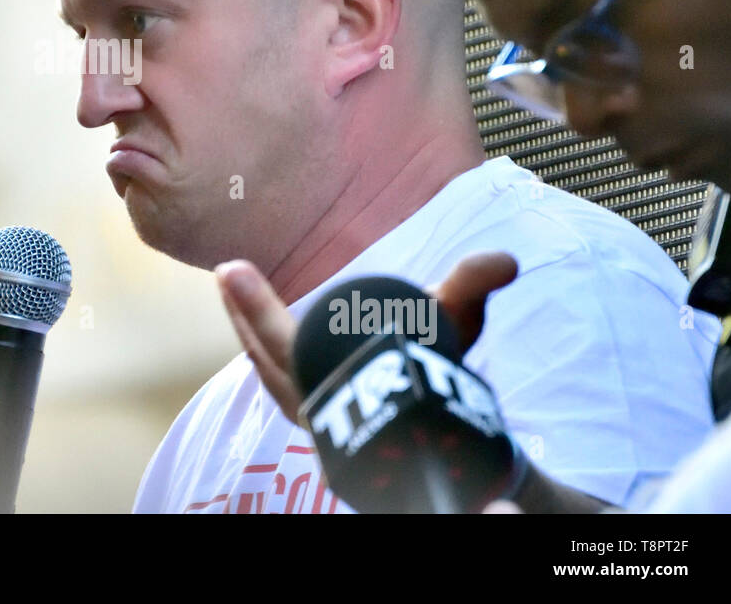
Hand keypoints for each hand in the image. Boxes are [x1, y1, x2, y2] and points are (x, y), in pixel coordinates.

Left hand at [214, 251, 519, 425]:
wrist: (467, 468)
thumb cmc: (458, 397)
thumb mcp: (461, 335)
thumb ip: (473, 292)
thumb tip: (505, 260)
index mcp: (338, 384)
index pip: (282, 343)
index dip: (253, 306)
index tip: (226, 268)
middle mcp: (320, 410)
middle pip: (266, 359)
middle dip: (242, 315)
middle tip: (225, 275)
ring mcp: (319, 426)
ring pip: (271, 379)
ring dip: (251, 338)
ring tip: (236, 307)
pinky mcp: (326, 433)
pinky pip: (284, 393)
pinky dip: (270, 364)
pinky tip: (267, 355)